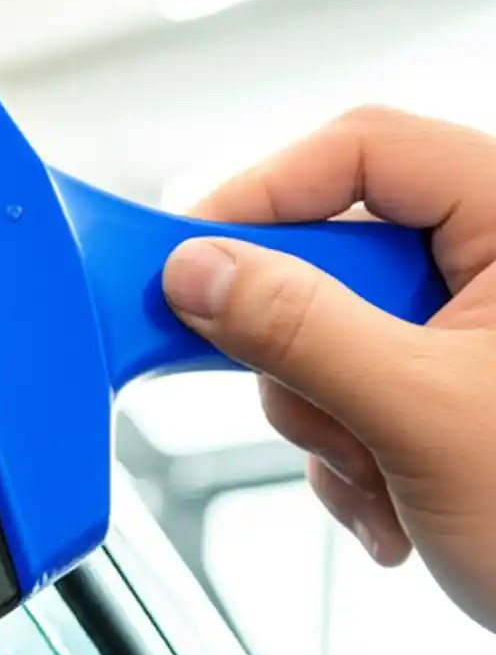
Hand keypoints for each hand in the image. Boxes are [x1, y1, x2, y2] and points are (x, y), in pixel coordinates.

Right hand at [160, 106, 495, 630]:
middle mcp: (491, 264)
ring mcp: (467, 329)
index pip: (364, 151)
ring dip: (324, 421)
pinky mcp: (445, 384)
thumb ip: (301, 330)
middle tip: (309, 405)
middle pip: (329, 254)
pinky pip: (345, 388)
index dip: (264, 192)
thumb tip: (198, 273)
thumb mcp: (421, 414)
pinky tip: (394, 502)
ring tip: (379, 480)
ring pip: (324, 333)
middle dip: (299, 354)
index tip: (188, 258)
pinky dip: (347, 451)